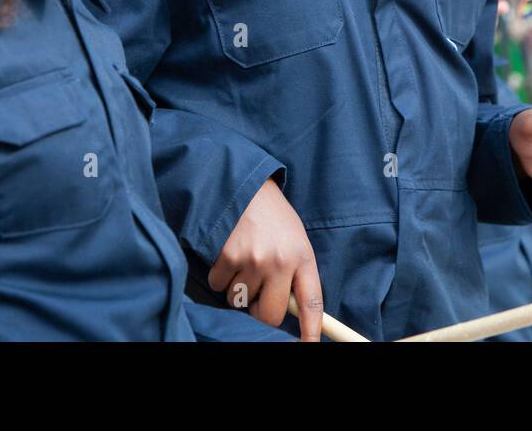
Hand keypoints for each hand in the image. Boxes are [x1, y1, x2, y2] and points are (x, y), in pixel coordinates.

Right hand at [208, 177, 323, 340]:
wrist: (243, 185)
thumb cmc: (272, 217)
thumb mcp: (295, 239)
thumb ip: (295, 272)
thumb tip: (292, 312)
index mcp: (302, 257)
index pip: (312, 302)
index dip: (311, 330)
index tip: (308, 346)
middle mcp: (280, 261)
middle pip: (270, 315)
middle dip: (260, 311)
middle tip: (258, 292)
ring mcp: (254, 260)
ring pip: (240, 302)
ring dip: (238, 289)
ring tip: (244, 260)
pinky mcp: (228, 256)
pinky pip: (220, 287)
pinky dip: (220, 277)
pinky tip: (228, 254)